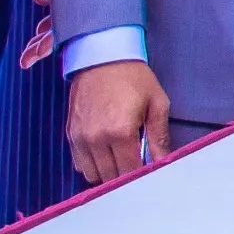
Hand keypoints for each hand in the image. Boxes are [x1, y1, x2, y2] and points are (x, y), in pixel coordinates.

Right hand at [68, 59, 171, 182]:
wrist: (102, 56)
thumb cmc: (133, 77)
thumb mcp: (157, 102)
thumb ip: (159, 136)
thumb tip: (163, 161)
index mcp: (120, 132)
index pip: (130, 172)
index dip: (141, 176)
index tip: (149, 172)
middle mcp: (96, 139)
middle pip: (111, 177)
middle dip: (126, 175)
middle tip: (138, 163)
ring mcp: (80, 138)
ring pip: (93, 174)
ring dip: (108, 172)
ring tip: (122, 157)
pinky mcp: (70, 134)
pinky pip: (79, 163)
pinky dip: (93, 164)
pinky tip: (106, 152)